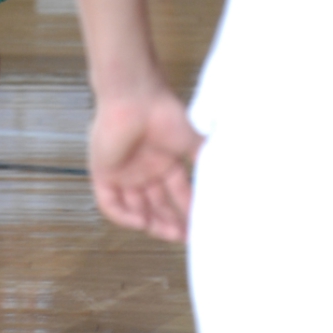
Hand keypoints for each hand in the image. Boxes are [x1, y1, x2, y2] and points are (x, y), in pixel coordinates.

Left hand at [90, 88, 201, 240]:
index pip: (176, 194)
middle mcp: (143, 169)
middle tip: (185, 236)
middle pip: (156, 205)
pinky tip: (142, 222)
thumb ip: (207, 160)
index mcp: (163, 160)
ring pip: (135, 207)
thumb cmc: (164, 111)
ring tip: (170, 233)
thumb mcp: (194, 139)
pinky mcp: (103, 171)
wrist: (134, 95)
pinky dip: (124, 217)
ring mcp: (123, 171)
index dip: (187, 212)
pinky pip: (110, 203)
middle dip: (171, 222)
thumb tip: (229, 180)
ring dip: (151, 223)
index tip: (200, 229)